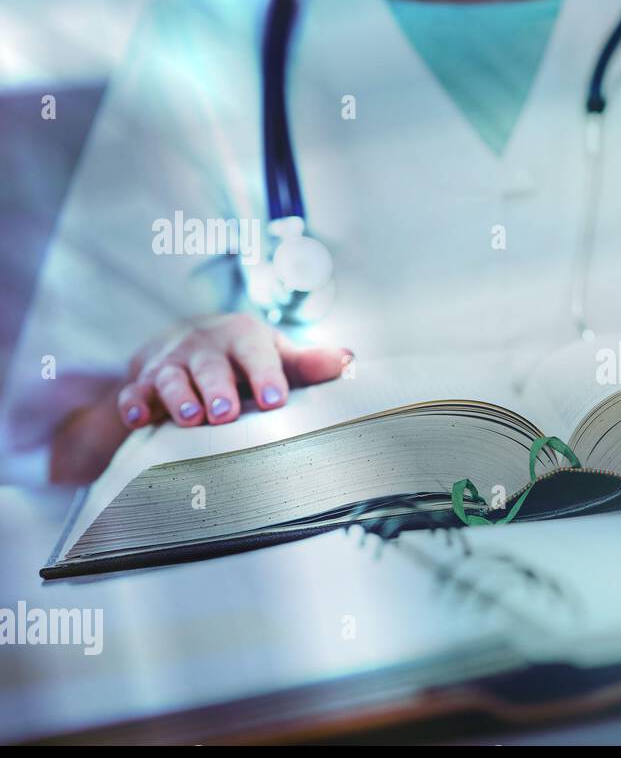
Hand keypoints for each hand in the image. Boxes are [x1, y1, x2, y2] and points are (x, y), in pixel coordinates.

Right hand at [117, 313, 350, 429]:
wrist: (187, 341)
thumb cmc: (244, 355)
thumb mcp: (277, 353)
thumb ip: (310, 363)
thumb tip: (350, 360)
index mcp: (243, 337)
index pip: (256, 353)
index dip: (265, 374)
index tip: (275, 400)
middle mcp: (205, 347)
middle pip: (210, 367)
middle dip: (216, 389)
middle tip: (225, 414)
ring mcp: (171, 363)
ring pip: (171, 378)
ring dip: (179, 398)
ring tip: (191, 419)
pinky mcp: (143, 381)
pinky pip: (134, 391)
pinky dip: (133, 403)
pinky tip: (137, 418)